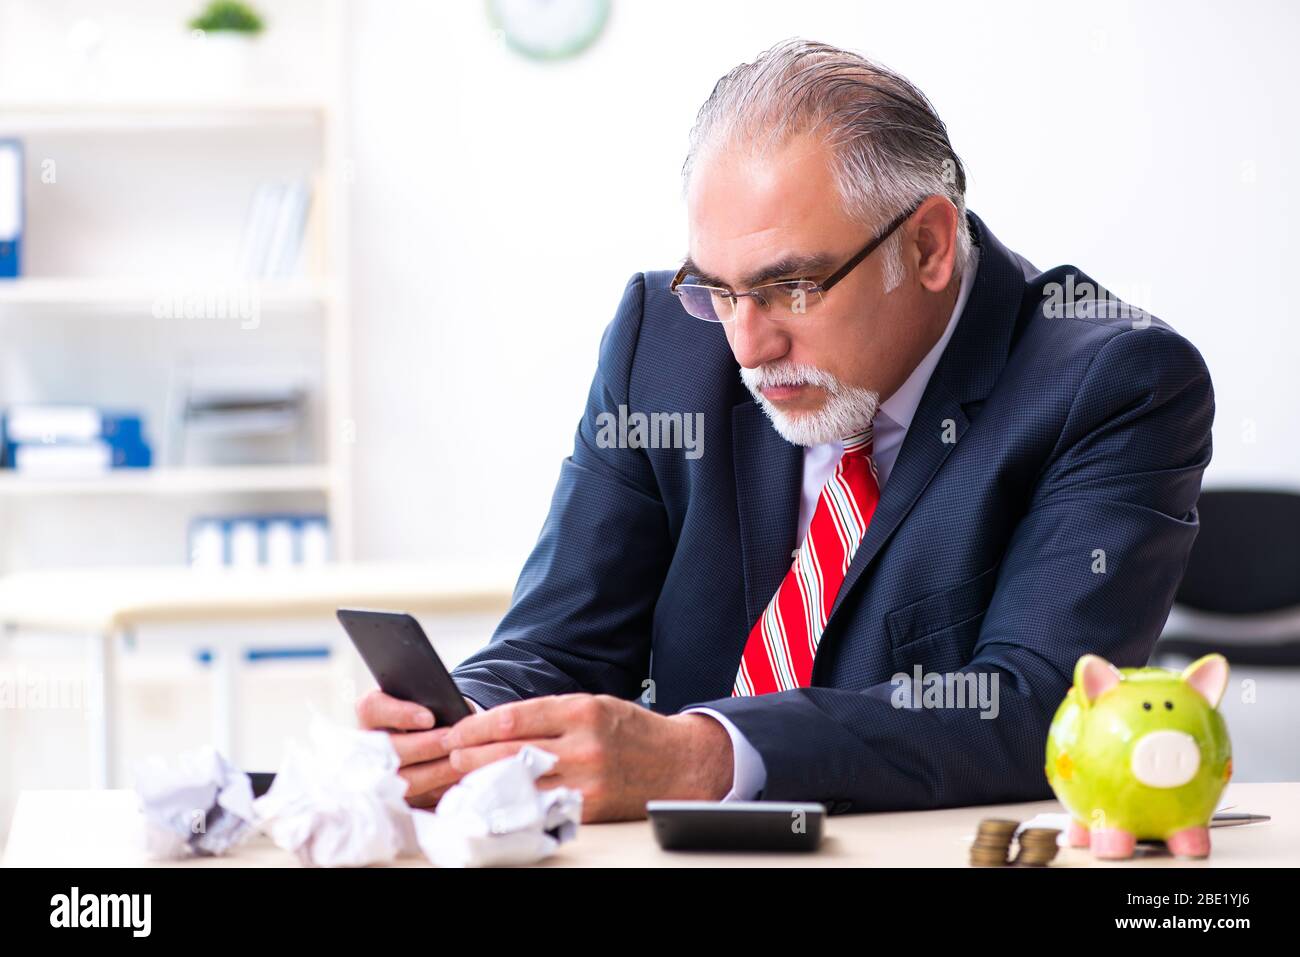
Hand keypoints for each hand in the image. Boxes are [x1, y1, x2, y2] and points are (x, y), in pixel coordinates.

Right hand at [354, 690, 468, 807]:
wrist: (431, 735)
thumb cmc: (430, 711)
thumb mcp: (429, 700)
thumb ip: (433, 702)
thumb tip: (451, 711)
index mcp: (373, 713)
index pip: (372, 709)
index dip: (399, 713)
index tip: (429, 718)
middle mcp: (370, 745)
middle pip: (389, 749)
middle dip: (423, 746)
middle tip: (450, 740)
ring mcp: (383, 775)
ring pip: (404, 780)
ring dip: (436, 771)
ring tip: (461, 761)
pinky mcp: (401, 797)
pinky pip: (420, 798)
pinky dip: (443, 788)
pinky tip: (461, 779)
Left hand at [442, 693, 733, 821]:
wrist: (679, 763)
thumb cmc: (629, 731)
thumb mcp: (593, 706)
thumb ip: (549, 715)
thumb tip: (495, 724)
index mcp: (582, 711)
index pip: (513, 717)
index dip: (475, 725)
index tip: (454, 730)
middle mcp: (583, 745)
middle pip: (510, 751)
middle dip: (471, 755)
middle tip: (448, 755)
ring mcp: (586, 780)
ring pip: (520, 782)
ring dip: (484, 782)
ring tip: (460, 779)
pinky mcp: (589, 808)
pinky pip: (540, 805)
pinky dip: (512, 803)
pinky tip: (495, 801)